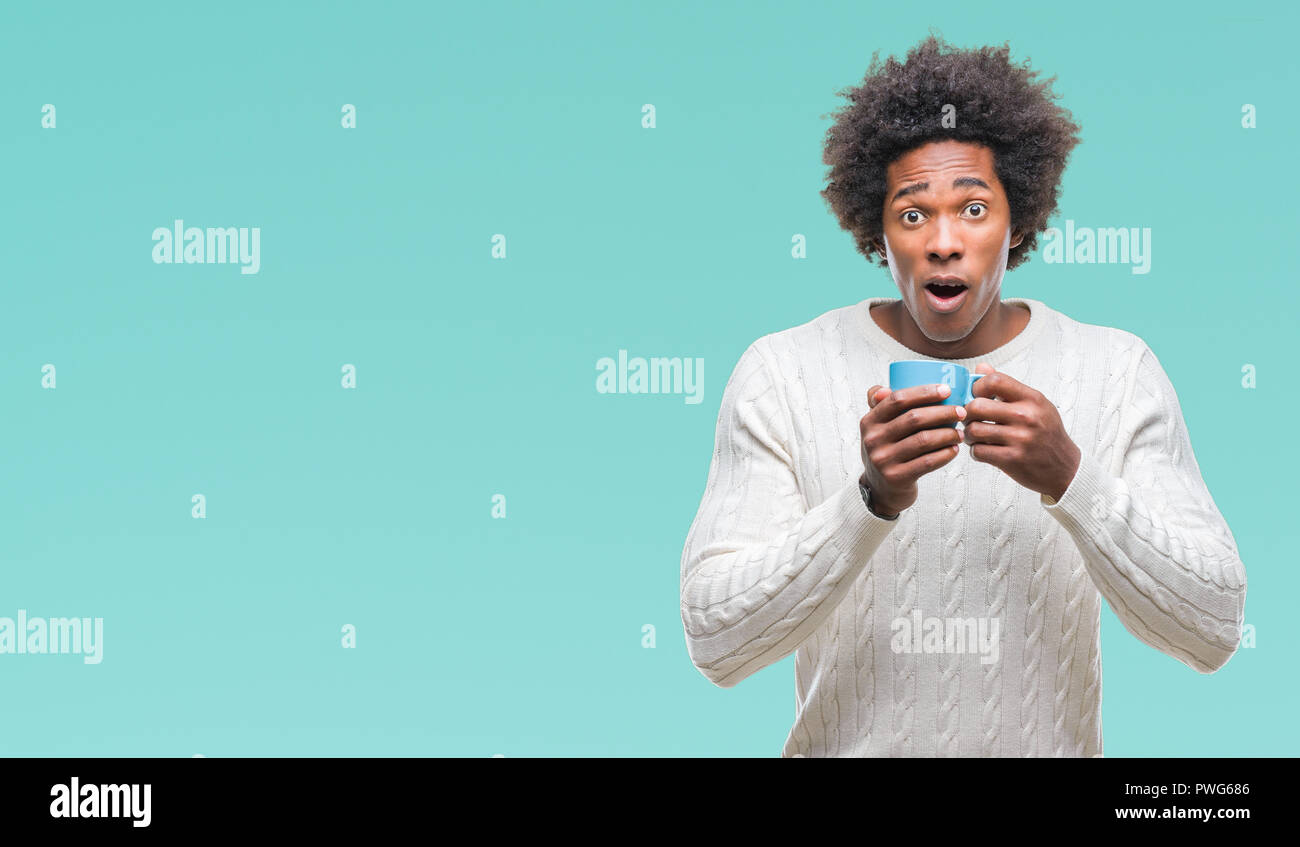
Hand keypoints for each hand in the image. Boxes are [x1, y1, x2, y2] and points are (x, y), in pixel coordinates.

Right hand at [860, 382, 965, 514]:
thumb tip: (885, 388)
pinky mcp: (896, 477)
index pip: (897, 399)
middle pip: (914, 418)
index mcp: (869, 421)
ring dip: (947, 434)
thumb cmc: (886, 451)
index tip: (947, 390)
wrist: (880, 490)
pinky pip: (927, 462)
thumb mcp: (876, 428)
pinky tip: (954, 449)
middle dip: (943, 412)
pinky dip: (945, 454)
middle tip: (961, 411)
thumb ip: (879, 406)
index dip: (924, 392)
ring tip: (960, 432)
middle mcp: (873, 439)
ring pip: (924, 440)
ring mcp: (883, 460)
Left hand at [962, 363, 1080, 501]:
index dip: (977, 387)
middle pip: (976, 406)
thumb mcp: (1035, 405)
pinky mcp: (1012, 459)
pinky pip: (978, 451)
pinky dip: (975, 451)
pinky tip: (983, 450)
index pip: (994, 381)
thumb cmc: (1046, 433)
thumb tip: (981, 368)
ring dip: (968, 434)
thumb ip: (1007, 387)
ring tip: (975, 436)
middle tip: (971, 419)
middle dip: (967, 413)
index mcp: (1032, 399)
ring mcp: (1020, 439)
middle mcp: (1026, 416)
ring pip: (973, 430)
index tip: (977, 396)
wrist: (1065, 468)